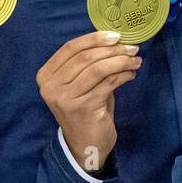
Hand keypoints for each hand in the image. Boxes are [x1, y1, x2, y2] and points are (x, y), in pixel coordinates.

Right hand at [36, 31, 141, 172]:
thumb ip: (87, 64)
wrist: (85, 146)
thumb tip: (113, 41)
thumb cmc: (85, 110)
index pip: (70, 48)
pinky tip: (131, 74)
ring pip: (98, 68)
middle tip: (132, 48)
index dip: (93, 38)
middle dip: (112, 49)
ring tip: (135, 60)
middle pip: (85, 57)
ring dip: (121, 61)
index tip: (115, 35)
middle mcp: (51, 87)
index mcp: (46, 76)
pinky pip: (108, 82)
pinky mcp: (83, 108)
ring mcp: (65, 98)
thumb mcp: (79, 84)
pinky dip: (122, 74)